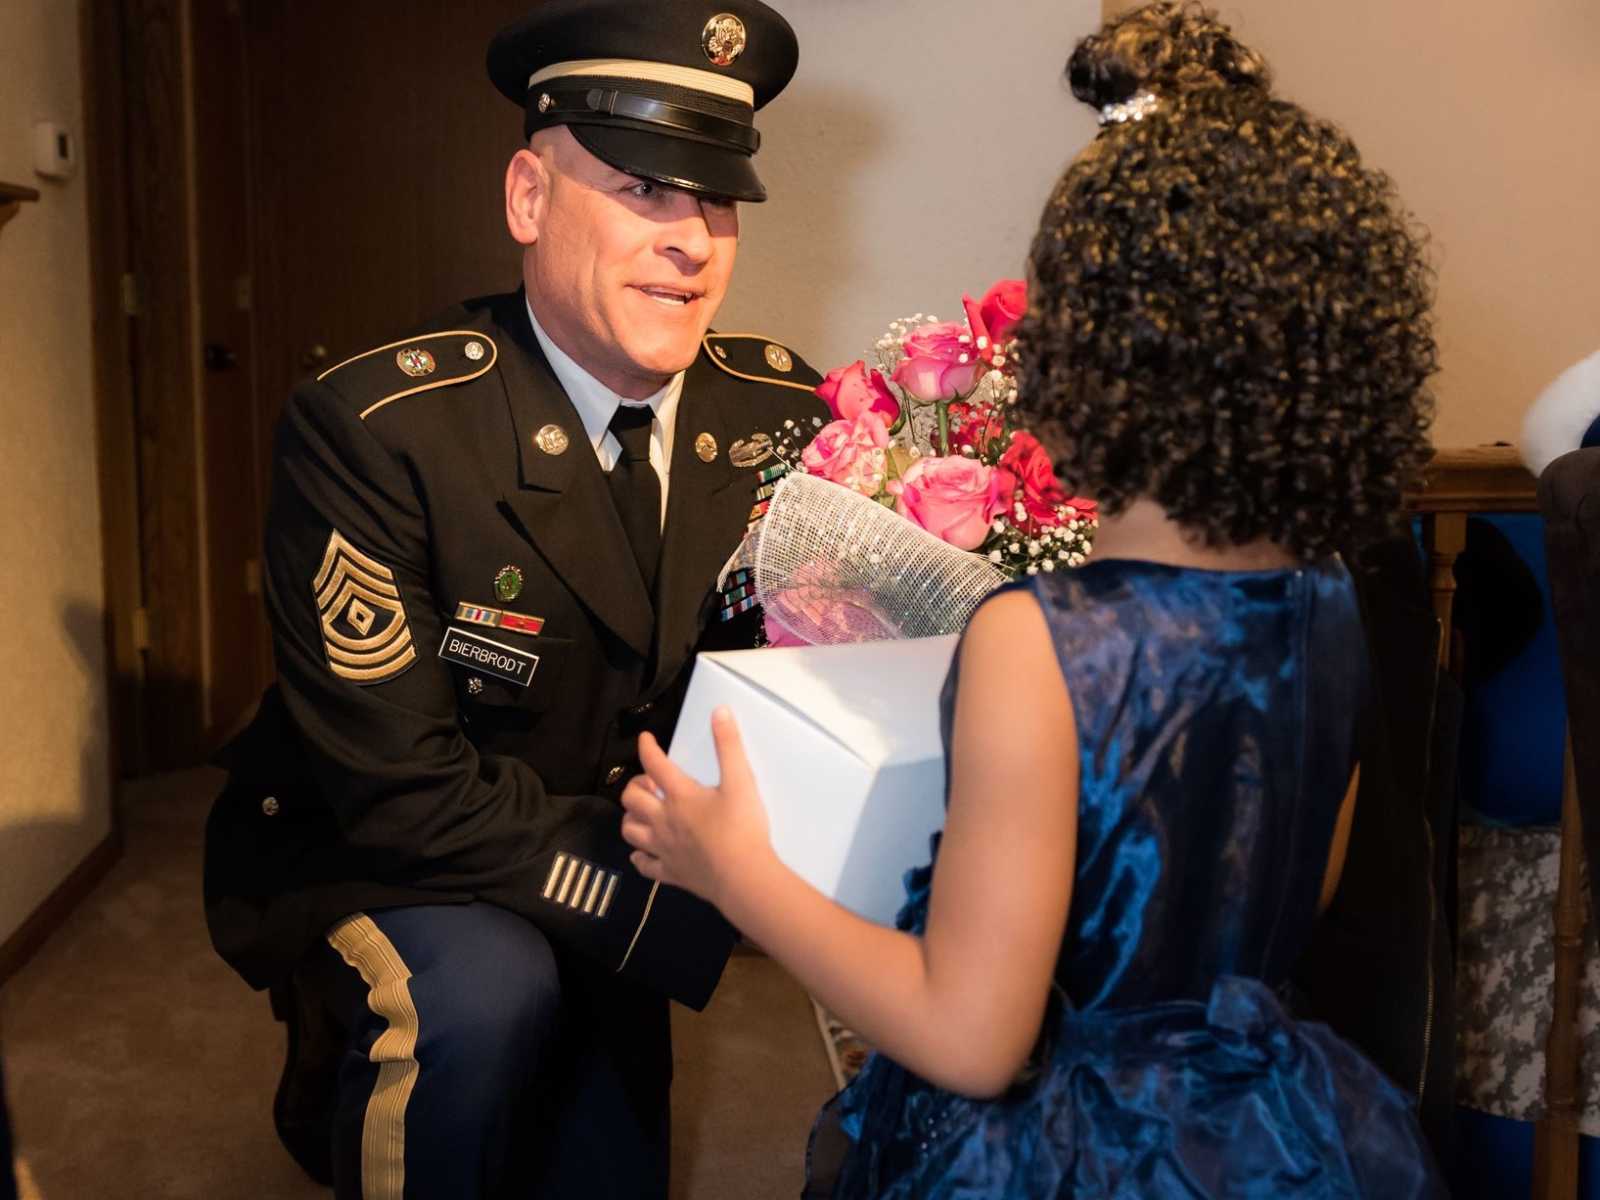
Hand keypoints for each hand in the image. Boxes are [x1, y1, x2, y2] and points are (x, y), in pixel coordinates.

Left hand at [620, 707, 773, 908]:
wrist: (743, 878)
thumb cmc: (742, 830)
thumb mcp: (741, 781)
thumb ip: (729, 746)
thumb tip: (720, 712)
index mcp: (680, 796)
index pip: (655, 764)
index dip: (647, 747)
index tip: (645, 739)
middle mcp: (663, 821)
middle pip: (632, 798)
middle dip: (635, 785)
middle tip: (650, 782)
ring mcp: (663, 849)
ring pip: (630, 831)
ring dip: (631, 818)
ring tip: (644, 812)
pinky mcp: (670, 873)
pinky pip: (644, 865)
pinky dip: (639, 856)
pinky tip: (645, 851)